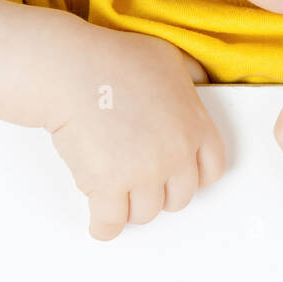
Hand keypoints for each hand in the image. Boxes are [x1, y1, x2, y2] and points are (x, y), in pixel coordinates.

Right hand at [47, 27, 223, 239]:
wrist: (71, 68)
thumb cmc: (112, 58)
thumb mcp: (166, 56)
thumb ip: (190, 74)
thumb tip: (200, 79)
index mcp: (194, 126)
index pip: (211, 170)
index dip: (192, 176)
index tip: (177, 177)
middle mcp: (175, 153)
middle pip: (178, 198)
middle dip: (160, 192)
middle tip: (140, 182)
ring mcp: (144, 172)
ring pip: (145, 213)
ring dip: (130, 206)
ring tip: (116, 191)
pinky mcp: (109, 186)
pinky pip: (111, 223)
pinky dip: (104, 225)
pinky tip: (99, 221)